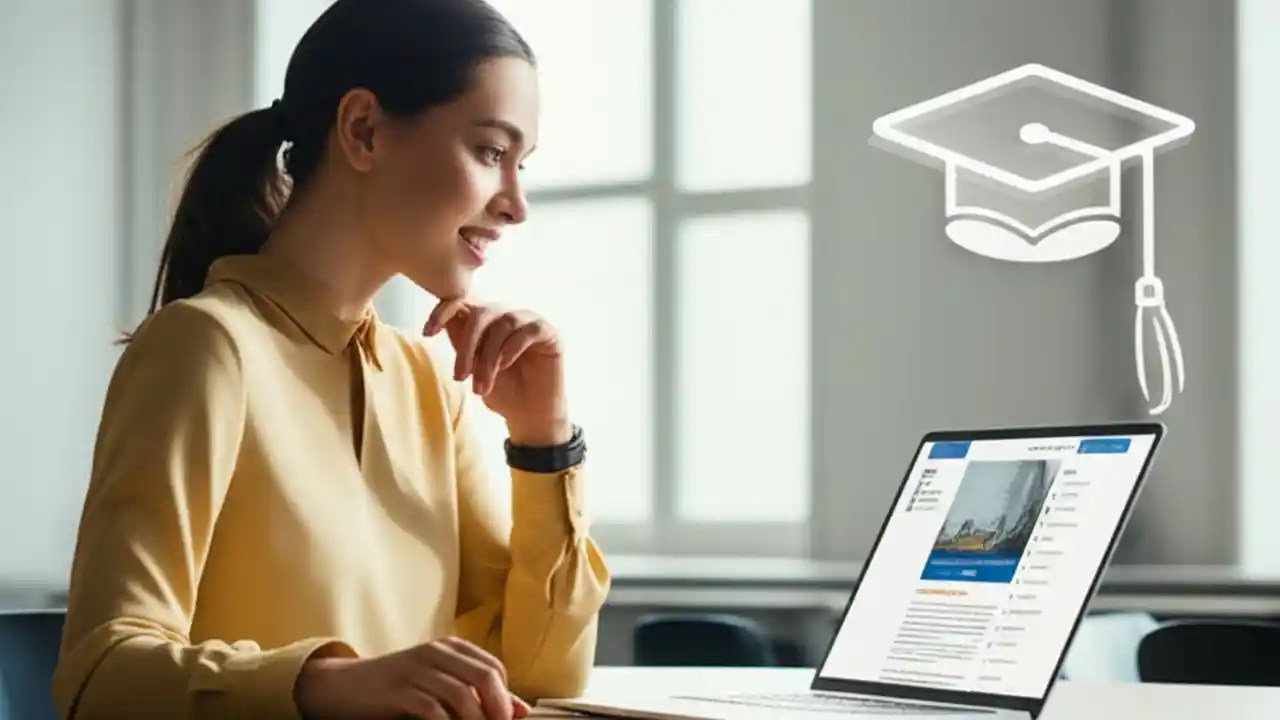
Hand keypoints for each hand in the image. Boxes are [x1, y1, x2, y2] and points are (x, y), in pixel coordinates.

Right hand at [293, 636, 531, 719]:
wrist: (341, 687)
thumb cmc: (396, 688)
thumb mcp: (437, 684)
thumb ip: (477, 694)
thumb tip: (522, 710)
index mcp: (449, 647)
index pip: (494, 668)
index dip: (506, 697)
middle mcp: (435, 653)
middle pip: (484, 678)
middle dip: (498, 709)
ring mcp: (416, 670)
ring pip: (462, 695)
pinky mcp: (398, 692)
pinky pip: (433, 711)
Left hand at [424, 299, 571, 444]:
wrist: (529, 415)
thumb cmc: (502, 391)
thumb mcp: (473, 367)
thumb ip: (462, 343)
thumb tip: (441, 321)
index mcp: (486, 320)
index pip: (463, 301)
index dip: (442, 311)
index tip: (427, 333)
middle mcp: (507, 315)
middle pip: (481, 313)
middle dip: (467, 346)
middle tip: (460, 376)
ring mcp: (529, 321)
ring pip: (503, 324)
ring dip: (489, 357)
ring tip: (483, 385)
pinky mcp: (548, 332)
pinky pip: (527, 330)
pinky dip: (511, 349)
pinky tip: (505, 367)